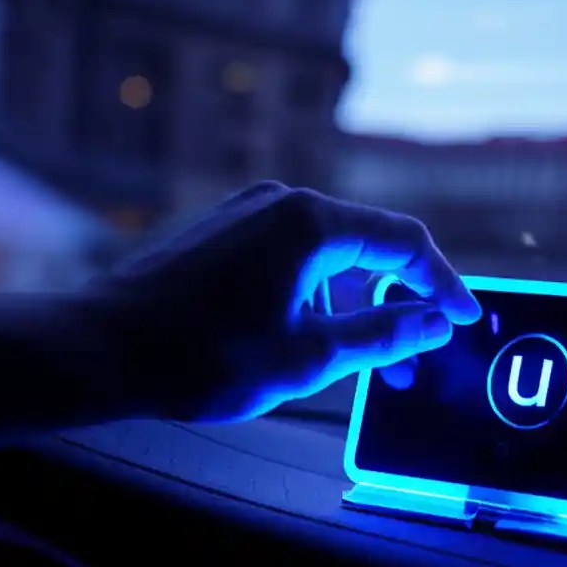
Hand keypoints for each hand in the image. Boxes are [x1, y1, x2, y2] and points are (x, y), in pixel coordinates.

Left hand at [90, 182, 480, 421]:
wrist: (102, 350)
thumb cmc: (200, 358)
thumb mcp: (309, 358)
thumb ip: (382, 336)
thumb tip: (432, 322)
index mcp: (310, 223)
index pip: (404, 243)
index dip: (443, 284)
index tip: (464, 320)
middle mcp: (279, 203)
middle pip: (367, 245)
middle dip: (397, 303)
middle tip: (413, 358)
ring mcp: (245, 215)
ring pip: (326, 255)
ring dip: (352, 305)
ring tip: (357, 363)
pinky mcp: (221, 234)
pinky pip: (288, 256)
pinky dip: (314, 294)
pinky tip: (308, 338)